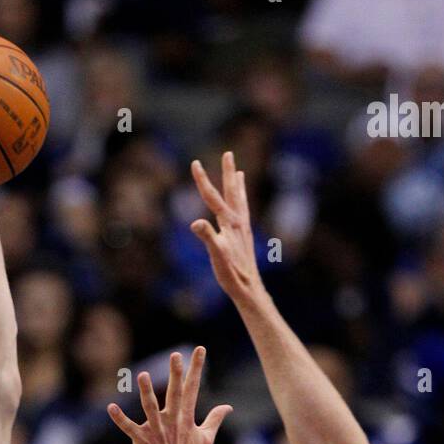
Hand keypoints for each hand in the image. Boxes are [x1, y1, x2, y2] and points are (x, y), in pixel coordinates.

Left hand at [108, 347, 231, 443]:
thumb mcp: (206, 439)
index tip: (200, 349)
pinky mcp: (142, 442)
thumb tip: (228, 407)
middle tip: (176, 355)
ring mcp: (157, 431)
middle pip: (175, 393)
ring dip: (147, 392)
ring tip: (143, 376)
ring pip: (150, 407)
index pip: (192, 388)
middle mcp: (172, 421)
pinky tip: (111, 407)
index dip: (196, 368)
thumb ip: (215, 419)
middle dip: (176, 374)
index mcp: (186, 418)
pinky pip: (129, 428)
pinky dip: (120, 419)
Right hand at [191, 150, 262, 301]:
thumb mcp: (216, 256)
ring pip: (240, 201)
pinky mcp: (245, 237)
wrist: (249, 289)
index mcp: (229, 224)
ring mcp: (243, 229)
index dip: (202, 180)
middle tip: (228, 153)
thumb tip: (196, 222)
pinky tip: (241, 205)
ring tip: (239, 172)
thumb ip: (207, 237)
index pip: (212, 197)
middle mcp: (238, 222)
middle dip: (227, 173)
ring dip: (238, 185)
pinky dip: (242, 202)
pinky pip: (243, 212)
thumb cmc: (232, 275)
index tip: (194, 162)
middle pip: (231, 192)